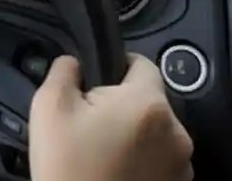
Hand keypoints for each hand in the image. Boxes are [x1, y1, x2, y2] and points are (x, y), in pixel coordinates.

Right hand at [29, 54, 193, 180]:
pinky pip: (162, 159)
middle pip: (150, 100)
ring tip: (104, 154)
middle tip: (92, 127)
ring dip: (137, 135)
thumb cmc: (67, 168)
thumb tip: (75, 62)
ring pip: (157, 131)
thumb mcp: (49, 108)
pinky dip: (144, 161)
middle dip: (123, 106)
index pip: (141, 63)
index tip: (94, 89)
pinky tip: (118, 172)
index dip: (115, 70)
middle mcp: (176, 131)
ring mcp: (182, 164)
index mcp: (148, 103)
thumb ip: (64, 70)